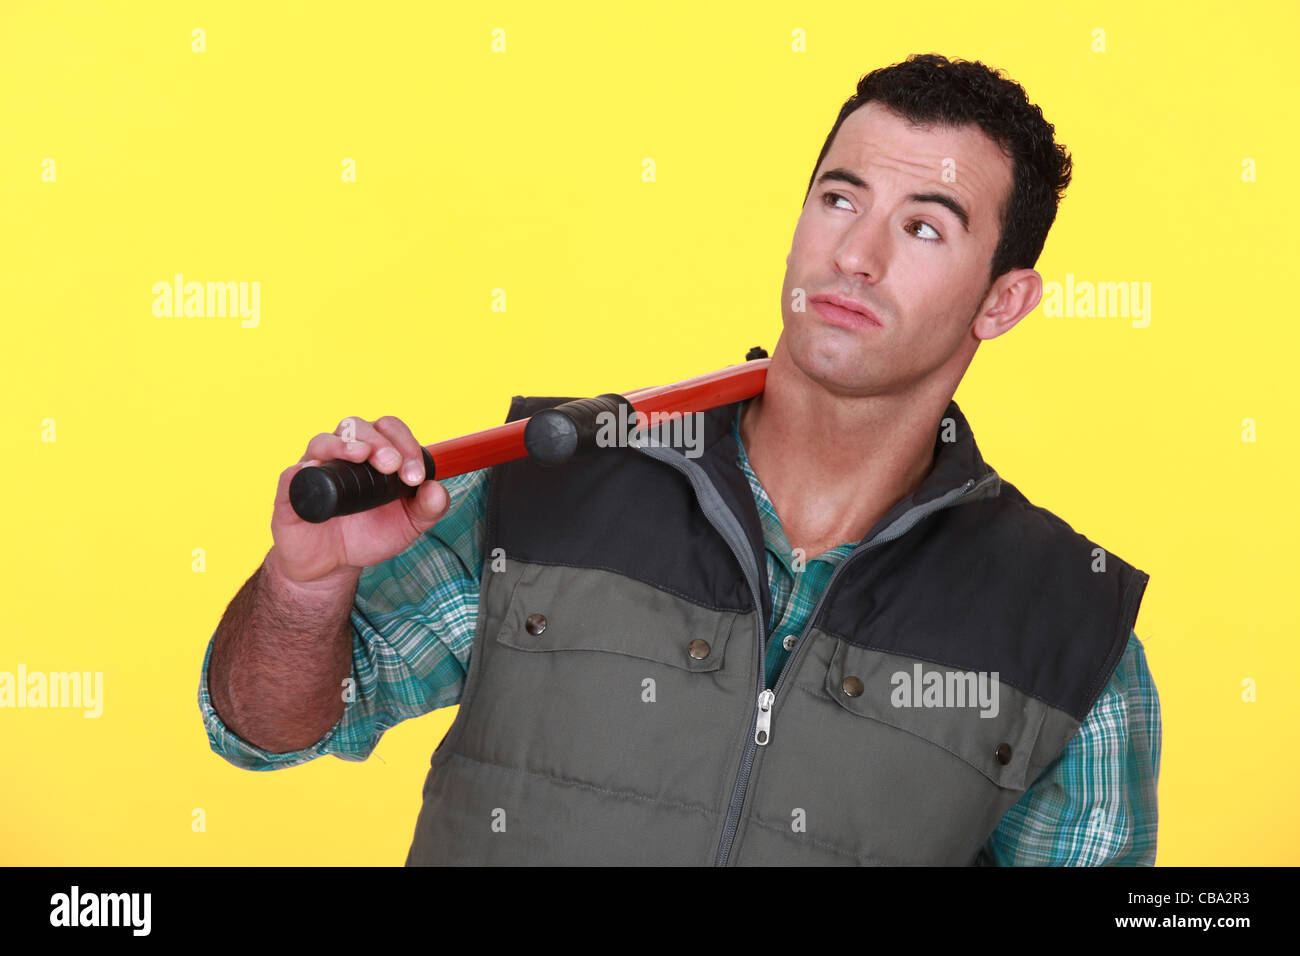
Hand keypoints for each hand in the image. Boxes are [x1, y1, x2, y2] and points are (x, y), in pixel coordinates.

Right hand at [268, 415, 450, 584]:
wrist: (332, 566)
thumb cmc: (369, 535)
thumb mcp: (408, 524)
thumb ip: (429, 507)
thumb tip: (436, 489)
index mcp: (374, 454)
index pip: (389, 431)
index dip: (406, 445)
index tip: (415, 475)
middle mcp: (343, 454)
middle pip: (357, 427)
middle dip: (378, 442)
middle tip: (391, 465)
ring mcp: (315, 469)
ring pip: (323, 441)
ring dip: (344, 444)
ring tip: (360, 456)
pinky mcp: (291, 492)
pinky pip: (292, 474)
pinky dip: (302, 470)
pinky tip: (313, 471)